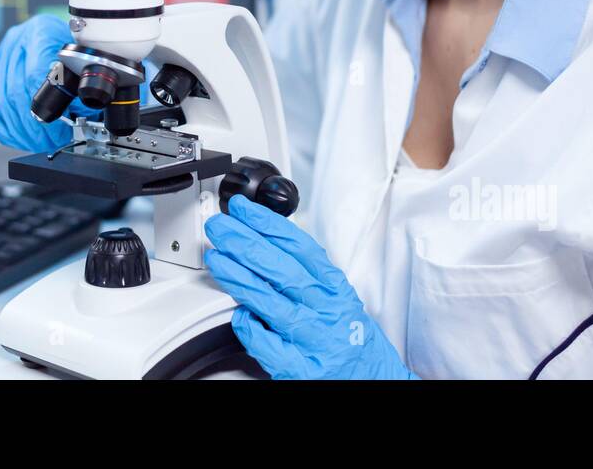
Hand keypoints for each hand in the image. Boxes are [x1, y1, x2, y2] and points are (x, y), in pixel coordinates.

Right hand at [0, 15, 89, 151]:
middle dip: (35, 126)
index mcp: (40, 31)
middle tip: (53, 139)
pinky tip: (20, 138)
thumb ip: (81, 78)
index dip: (47, 105)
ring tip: (41, 142)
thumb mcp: (83, 57)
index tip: (63, 122)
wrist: (57, 36)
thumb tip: (84, 107)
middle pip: (16, 93)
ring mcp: (0, 60)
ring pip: (1, 104)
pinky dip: (4, 130)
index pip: (34, 73)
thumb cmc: (70, 46)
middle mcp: (16, 42)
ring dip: (22, 132)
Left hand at [205, 195, 416, 379]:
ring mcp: (314, 340)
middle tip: (221, 228)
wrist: (375, 382)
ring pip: (271, 303)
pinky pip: (268, 346)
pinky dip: (250, 328)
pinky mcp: (301, 369)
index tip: (244, 210)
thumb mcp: (340, 298)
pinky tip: (238, 314)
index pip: (300, 247)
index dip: (269, 225)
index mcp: (336, 288)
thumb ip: (309, 274)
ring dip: (239, 277)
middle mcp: (327, 311)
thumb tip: (269, 243)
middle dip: (246, 244)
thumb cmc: (354, 340)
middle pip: (282, 270)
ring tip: (217, 259)